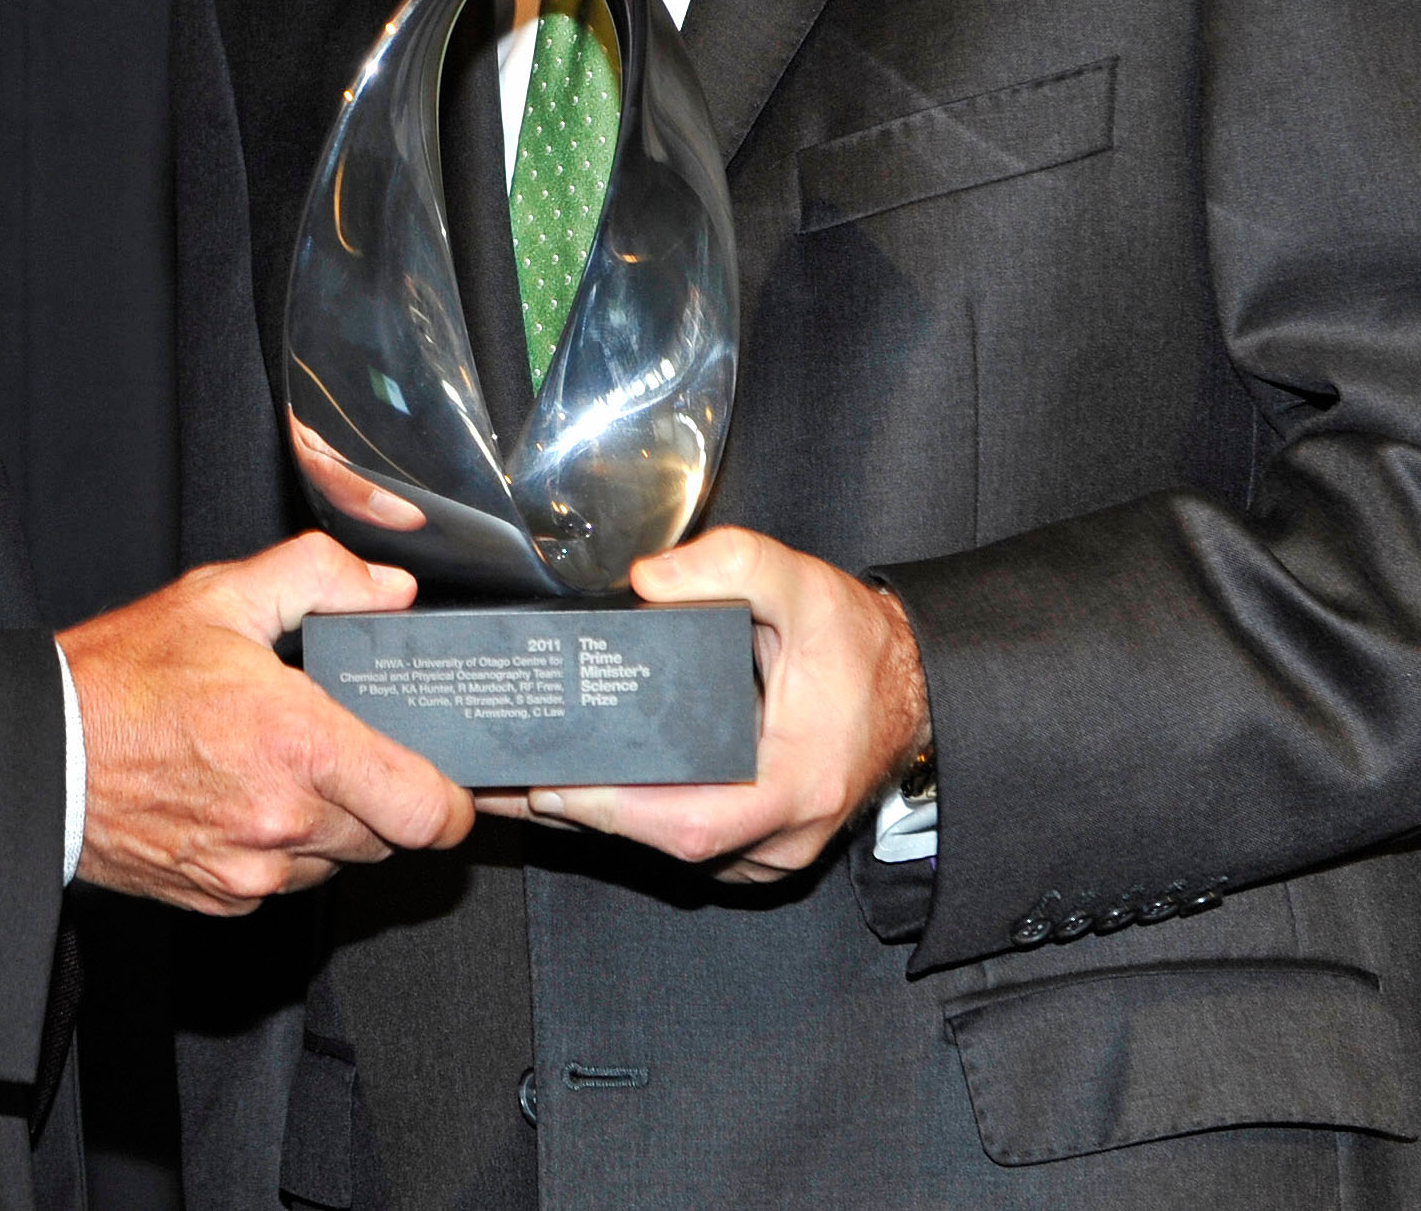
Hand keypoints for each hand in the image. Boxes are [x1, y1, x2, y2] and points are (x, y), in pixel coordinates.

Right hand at [60, 535, 476, 913]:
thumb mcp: (221, 596)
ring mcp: (252, 871)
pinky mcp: (222, 899)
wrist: (41, 754)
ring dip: (333, 826)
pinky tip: (244, 801)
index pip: (429, 811)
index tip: (446, 781)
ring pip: (339, 862)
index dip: (452, 800)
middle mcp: (285, 820)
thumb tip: (388, 589)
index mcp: (300, 744)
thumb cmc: (120, 678)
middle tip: (346, 751)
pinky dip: (282, 851)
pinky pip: (286, 885)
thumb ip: (319, 576)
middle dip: (384, 797)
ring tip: (284, 770)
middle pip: (391, 837)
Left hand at [479, 527, 926, 882]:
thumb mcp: (802, 584)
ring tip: (521, 788)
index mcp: (796, 784)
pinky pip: (688, 848)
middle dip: (584, 817)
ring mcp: (776, 852)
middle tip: (507, 783)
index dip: (615, 812)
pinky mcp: (762, 848)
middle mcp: (786, 836)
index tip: (551, 786)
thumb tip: (647, 579)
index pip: (689, 822)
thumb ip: (732, 564)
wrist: (913, 686)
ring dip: (601, 825)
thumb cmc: (856, 644)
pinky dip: (634, 823)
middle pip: (668, 846)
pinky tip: (581, 792)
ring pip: (675, 855)